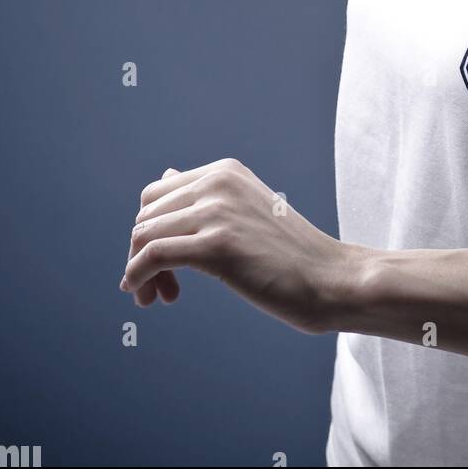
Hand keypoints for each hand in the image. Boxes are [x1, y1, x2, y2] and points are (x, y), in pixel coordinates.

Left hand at [120, 157, 358, 332]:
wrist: (330, 279)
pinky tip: (145, 296)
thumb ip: (205, 193)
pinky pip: (151, 256)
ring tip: (159, 297)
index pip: (157, 195)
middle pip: (145, 215)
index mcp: (225, 171)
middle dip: (142, 252)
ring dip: (138, 271)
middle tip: (161, 288)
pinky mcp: (216, 244)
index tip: (165, 265)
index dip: (151, 231)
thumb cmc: (291, 254)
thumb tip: (166, 177)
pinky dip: (137, 277)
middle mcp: (218, 182)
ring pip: (142, 235)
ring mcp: (217, 210)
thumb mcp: (245, 209)